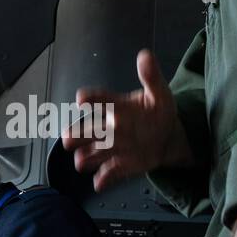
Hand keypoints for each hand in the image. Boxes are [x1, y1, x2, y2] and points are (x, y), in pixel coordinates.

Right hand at [62, 48, 192, 192]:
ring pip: (92, 153)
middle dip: (76, 135)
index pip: (99, 100)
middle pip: (87, 130)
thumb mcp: (159, 94)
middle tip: (68, 139)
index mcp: (116, 107)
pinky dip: (103, 178)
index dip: (90, 99)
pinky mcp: (120, 165)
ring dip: (86, 158)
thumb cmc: (158, 112)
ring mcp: (112, 147)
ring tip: (82, 162)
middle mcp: (108, 127)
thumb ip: (151, 77)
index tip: (81, 99)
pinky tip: (100, 181)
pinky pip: (108, 173)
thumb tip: (146, 55)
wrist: (168, 137)